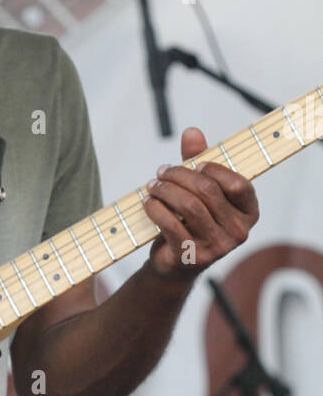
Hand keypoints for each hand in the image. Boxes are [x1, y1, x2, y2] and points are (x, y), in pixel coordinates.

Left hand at [143, 127, 258, 280]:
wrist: (176, 264)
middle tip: (161, 172)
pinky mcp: (192, 256)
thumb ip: (198, 160)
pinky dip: (155, 208)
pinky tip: (148, 202)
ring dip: (165, 190)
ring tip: (152, 185)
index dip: (214, 170)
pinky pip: (170, 224)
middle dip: (180, 175)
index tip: (194, 164)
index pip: (239, 184)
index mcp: (249, 213)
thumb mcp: (198, 190)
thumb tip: (192, 132)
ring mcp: (217, 247)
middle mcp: (239, 232)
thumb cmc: (191, 222)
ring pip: (189, 206)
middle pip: (208, 191)